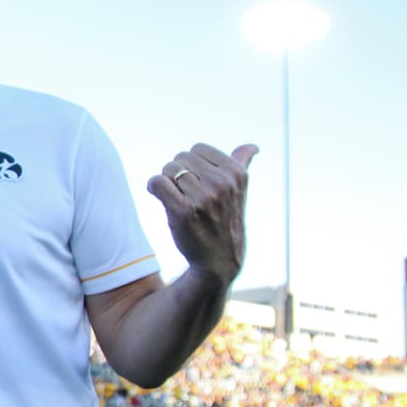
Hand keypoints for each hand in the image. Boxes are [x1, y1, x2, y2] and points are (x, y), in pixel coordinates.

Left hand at [146, 143, 259, 284]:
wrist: (219, 260)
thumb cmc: (224, 221)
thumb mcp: (239, 192)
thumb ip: (242, 165)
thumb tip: (253, 146)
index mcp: (236, 174)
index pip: (198, 148)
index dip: (192, 164)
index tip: (199, 183)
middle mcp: (222, 184)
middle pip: (181, 157)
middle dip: (178, 172)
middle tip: (187, 194)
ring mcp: (203, 198)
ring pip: (168, 168)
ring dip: (166, 182)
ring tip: (178, 199)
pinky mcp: (184, 211)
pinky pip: (157, 183)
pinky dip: (154, 188)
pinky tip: (162, 199)